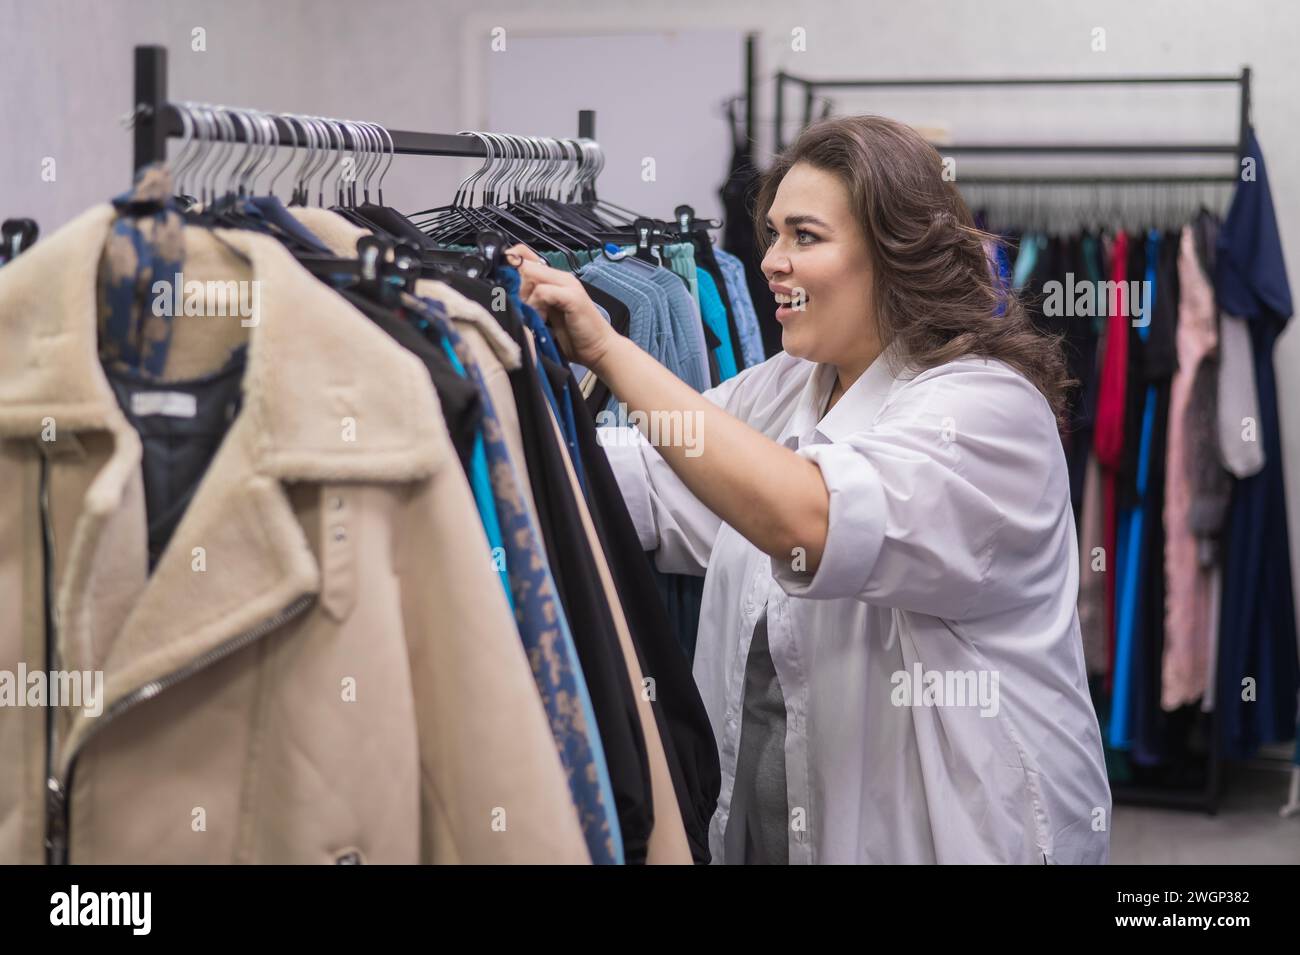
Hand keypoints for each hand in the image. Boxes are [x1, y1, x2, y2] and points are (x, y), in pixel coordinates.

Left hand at [506, 244, 616, 369]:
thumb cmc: (574, 336)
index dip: (509, 265)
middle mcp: (560, 278)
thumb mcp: (545, 317)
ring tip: (531, 316)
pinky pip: (543, 291)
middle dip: (514, 287)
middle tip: (520, 308)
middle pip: (524, 265)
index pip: (525, 257)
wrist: (599, 349)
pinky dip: (536, 305)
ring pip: (531, 276)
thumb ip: (530, 304)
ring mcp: (568, 285)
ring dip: (524, 297)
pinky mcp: (572, 296)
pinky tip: (540, 319)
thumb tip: (507, 298)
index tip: (501, 284)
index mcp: (554, 280)